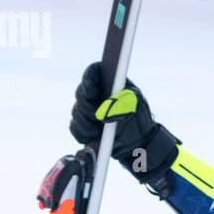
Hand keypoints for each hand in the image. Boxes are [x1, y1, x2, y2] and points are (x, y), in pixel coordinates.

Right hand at [69, 61, 178, 186]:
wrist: (138, 141)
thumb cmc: (139, 118)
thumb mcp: (136, 106)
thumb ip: (123, 103)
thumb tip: (105, 111)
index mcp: (109, 82)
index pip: (93, 72)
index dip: (88, 79)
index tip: (91, 92)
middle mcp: (96, 94)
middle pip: (80, 92)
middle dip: (85, 106)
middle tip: (95, 116)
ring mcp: (88, 109)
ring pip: (76, 111)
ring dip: (84, 122)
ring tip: (96, 131)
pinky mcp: (84, 125)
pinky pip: (74, 127)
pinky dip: (80, 133)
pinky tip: (90, 137)